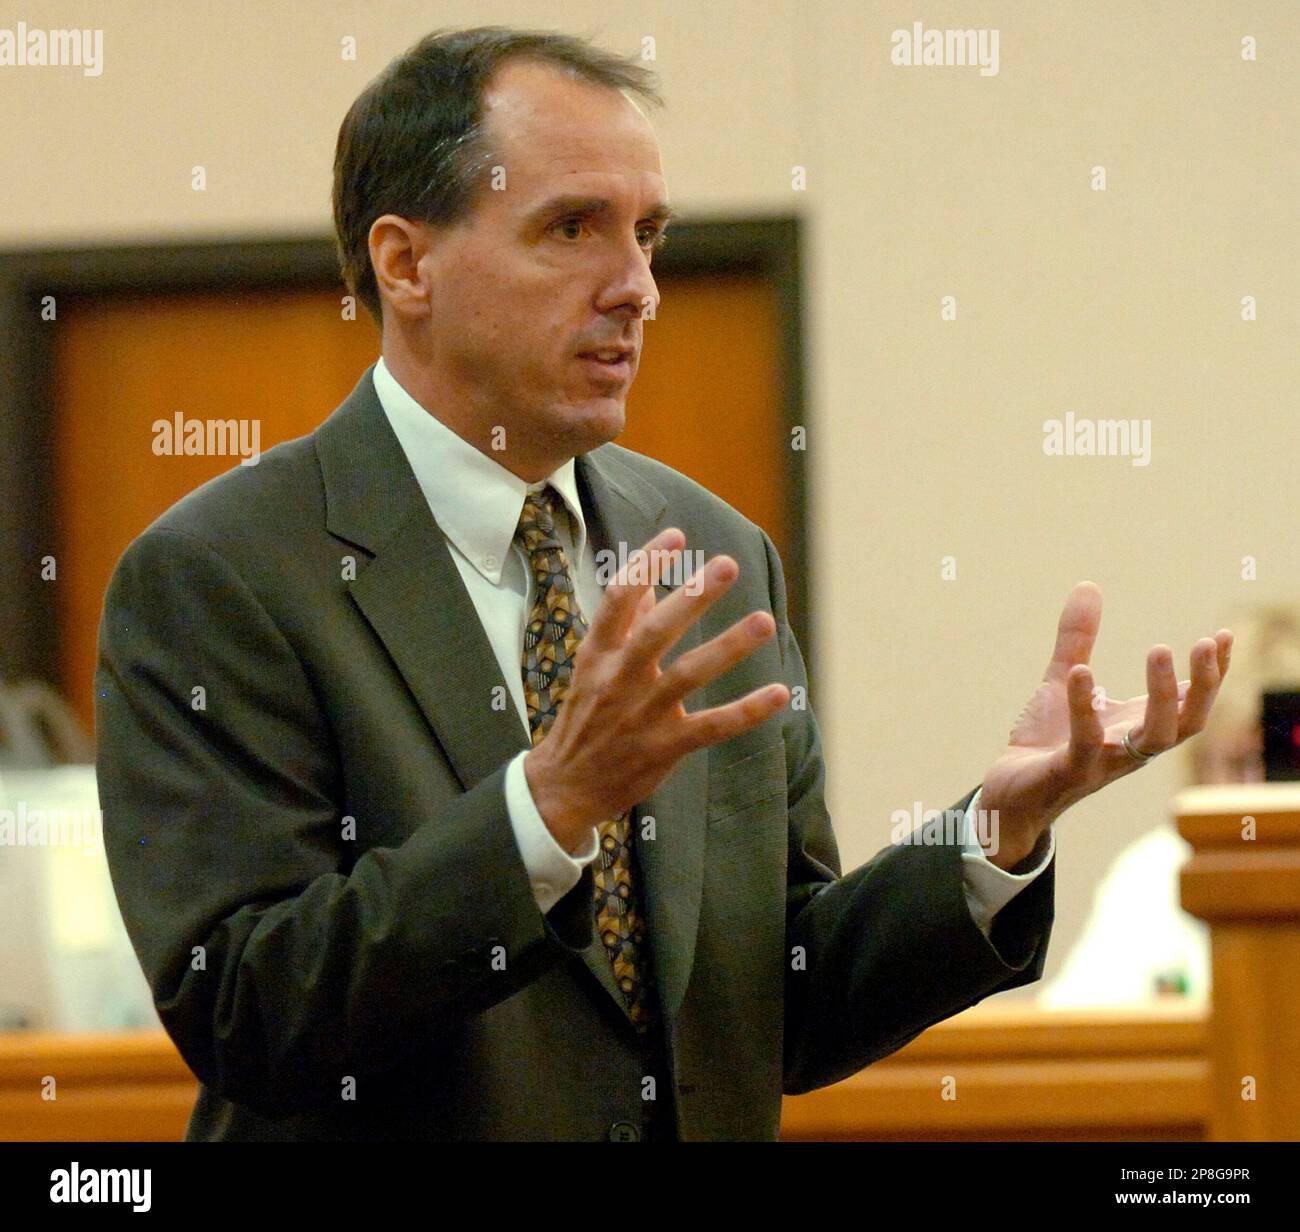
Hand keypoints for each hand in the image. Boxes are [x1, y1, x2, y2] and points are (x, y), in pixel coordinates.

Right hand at [524, 528, 790, 849]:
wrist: (565, 786)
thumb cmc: (585, 717)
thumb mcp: (592, 666)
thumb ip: (621, 626)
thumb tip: (647, 585)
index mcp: (598, 654)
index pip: (617, 600)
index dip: (645, 564)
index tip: (676, 534)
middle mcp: (619, 680)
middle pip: (656, 631)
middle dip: (692, 596)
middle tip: (727, 564)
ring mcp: (643, 715)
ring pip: (689, 675)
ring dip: (729, 647)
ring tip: (765, 620)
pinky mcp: (666, 747)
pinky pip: (712, 727)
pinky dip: (747, 711)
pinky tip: (779, 693)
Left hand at [977, 582, 1232, 868]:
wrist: (1009, 793)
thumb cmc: (1047, 741)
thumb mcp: (1064, 680)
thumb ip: (1077, 639)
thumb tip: (1089, 585)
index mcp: (1137, 726)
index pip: (1189, 703)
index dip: (1211, 674)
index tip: (1221, 634)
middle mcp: (1131, 748)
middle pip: (1187, 722)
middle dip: (1204, 685)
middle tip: (1204, 641)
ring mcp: (1104, 762)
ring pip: (1152, 738)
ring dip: (1161, 695)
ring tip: (1159, 649)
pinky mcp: (1070, 771)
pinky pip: (1087, 742)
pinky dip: (1085, 706)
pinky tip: (1082, 672)